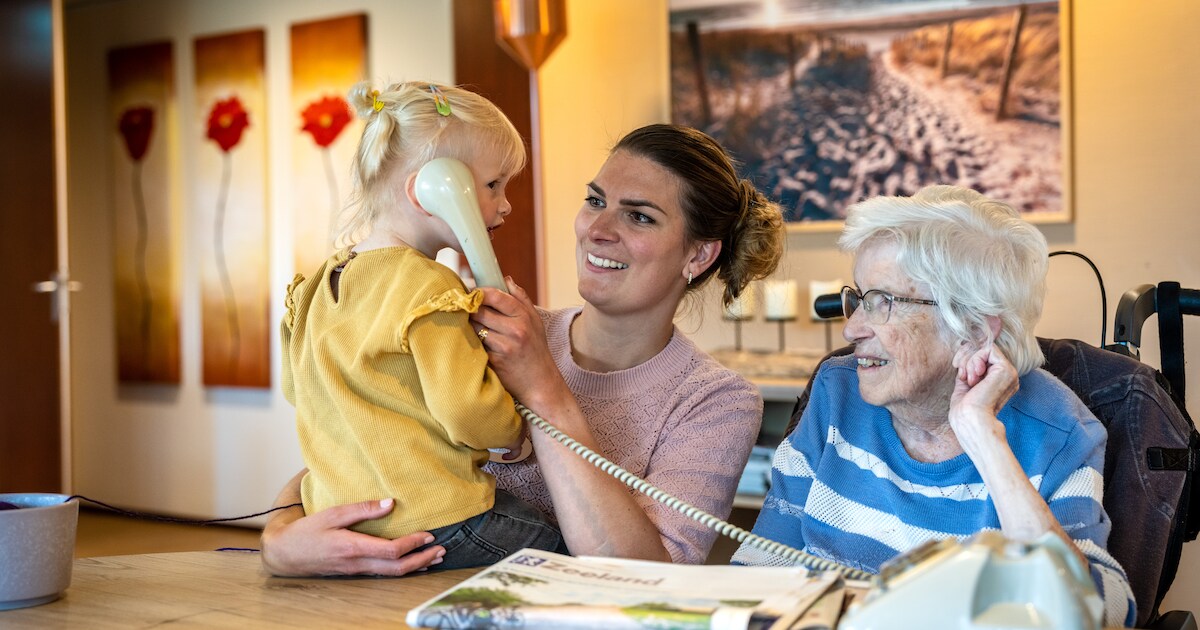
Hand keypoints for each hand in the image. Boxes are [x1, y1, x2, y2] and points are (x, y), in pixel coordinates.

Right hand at [260, 498, 444, 576]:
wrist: (284, 553)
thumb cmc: (306, 531)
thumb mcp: (332, 514)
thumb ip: (363, 509)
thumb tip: (391, 503)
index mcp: (353, 547)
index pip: (392, 551)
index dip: (414, 544)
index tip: (430, 534)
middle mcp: (358, 563)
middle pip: (397, 568)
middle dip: (423, 559)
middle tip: (443, 550)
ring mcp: (356, 570)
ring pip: (392, 574)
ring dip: (416, 566)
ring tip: (435, 557)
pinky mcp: (354, 571)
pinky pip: (383, 573)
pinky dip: (402, 569)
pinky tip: (411, 563)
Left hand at [470, 278, 564, 402]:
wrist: (541, 382)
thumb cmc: (536, 350)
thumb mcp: (535, 322)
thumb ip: (522, 299)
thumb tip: (506, 279)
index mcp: (524, 316)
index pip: (496, 296)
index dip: (480, 292)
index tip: (473, 292)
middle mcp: (516, 330)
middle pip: (480, 311)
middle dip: (471, 310)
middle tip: (466, 310)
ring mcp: (505, 346)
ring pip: (475, 328)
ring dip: (470, 327)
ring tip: (471, 327)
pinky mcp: (495, 361)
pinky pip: (476, 345)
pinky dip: (472, 343)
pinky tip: (474, 344)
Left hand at [948, 341, 1018, 453]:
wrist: (970, 419)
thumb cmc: (964, 408)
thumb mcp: (965, 384)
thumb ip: (969, 369)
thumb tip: (965, 352)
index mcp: (999, 381)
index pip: (984, 357)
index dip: (967, 358)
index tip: (959, 372)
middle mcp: (1007, 376)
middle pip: (985, 350)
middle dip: (967, 358)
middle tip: (962, 375)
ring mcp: (1009, 372)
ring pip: (985, 349)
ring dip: (970, 361)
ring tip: (968, 379)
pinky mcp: (1005, 369)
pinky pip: (988, 349)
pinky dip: (974, 360)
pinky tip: (973, 377)